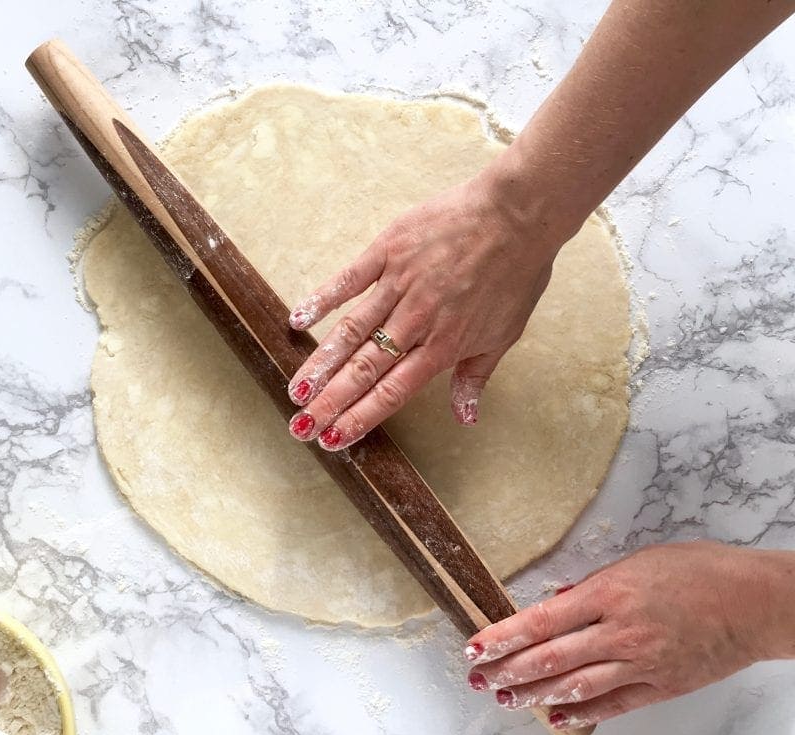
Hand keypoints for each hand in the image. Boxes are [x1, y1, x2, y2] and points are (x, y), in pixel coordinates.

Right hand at [285, 168, 561, 449]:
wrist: (520, 212)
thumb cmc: (517, 273)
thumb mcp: (505, 333)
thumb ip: (475, 376)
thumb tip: (465, 418)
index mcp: (444, 346)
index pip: (393, 392)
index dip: (360, 418)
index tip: (334, 440)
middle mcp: (417, 321)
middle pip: (364, 370)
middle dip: (330, 403)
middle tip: (300, 427)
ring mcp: (400, 284)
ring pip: (351, 331)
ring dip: (321, 363)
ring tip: (296, 389)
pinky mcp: (390, 250)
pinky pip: (349, 279)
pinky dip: (323, 298)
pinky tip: (297, 319)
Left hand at [463, 541, 794, 729]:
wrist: (754, 601)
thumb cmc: (699, 571)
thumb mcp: (636, 561)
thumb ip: (593, 585)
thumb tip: (559, 600)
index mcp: (609, 593)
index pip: (541, 620)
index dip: (503, 636)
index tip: (476, 646)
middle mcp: (620, 632)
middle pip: (550, 658)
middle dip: (508, 670)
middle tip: (479, 678)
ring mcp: (641, 663)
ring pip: (575, 686)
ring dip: (535, 694)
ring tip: (507, 698)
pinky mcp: (661, 686)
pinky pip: (613, 704)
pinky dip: (582, 713)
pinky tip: (557, 717)